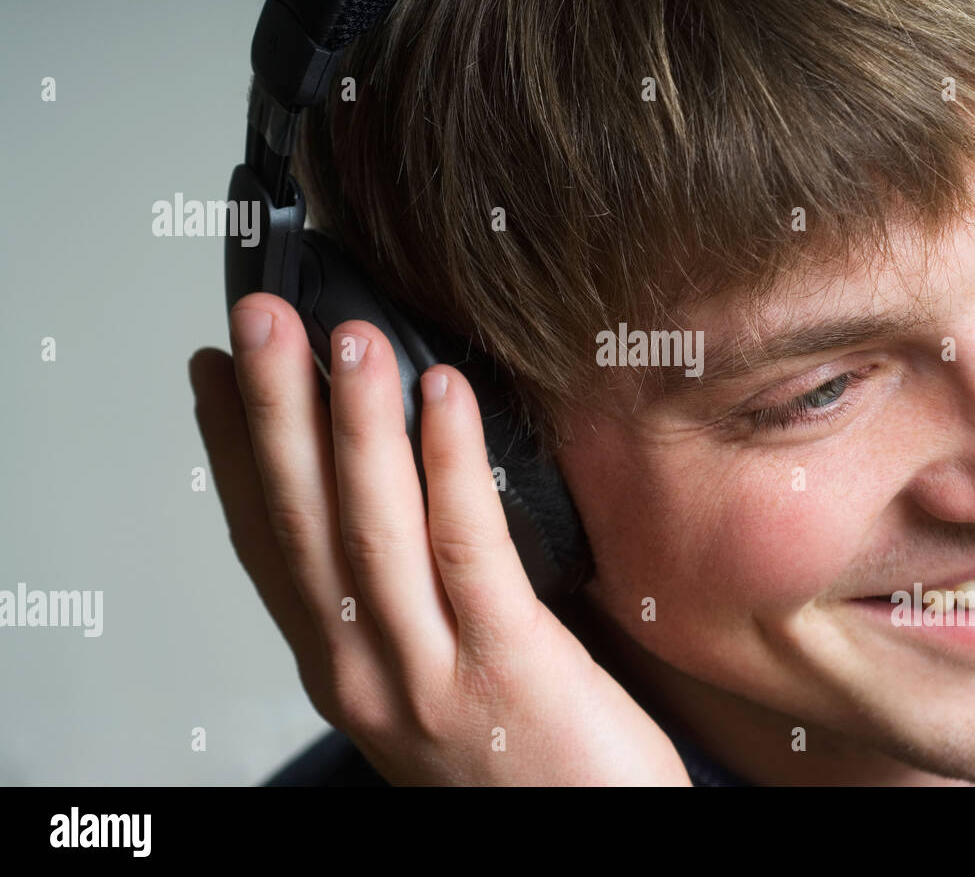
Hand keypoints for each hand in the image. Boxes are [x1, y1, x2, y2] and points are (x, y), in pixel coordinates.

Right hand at [189, 292, 690, 784]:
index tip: (218, 372)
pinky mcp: (508, 669)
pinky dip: (448, 466)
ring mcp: (430, 674)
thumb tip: (400, 486)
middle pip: (302, 521)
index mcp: (346, 667)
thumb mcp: (431, 683)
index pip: (270, 544)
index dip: (234, 453)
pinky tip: (443, 397)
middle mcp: (366, 672)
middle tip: (264, 318)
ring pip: (372, 528)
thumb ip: (404, 600)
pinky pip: (469, 549)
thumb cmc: (525, 763)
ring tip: (346, 337)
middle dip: (277, 412)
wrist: (587, 846)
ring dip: (352, 424)